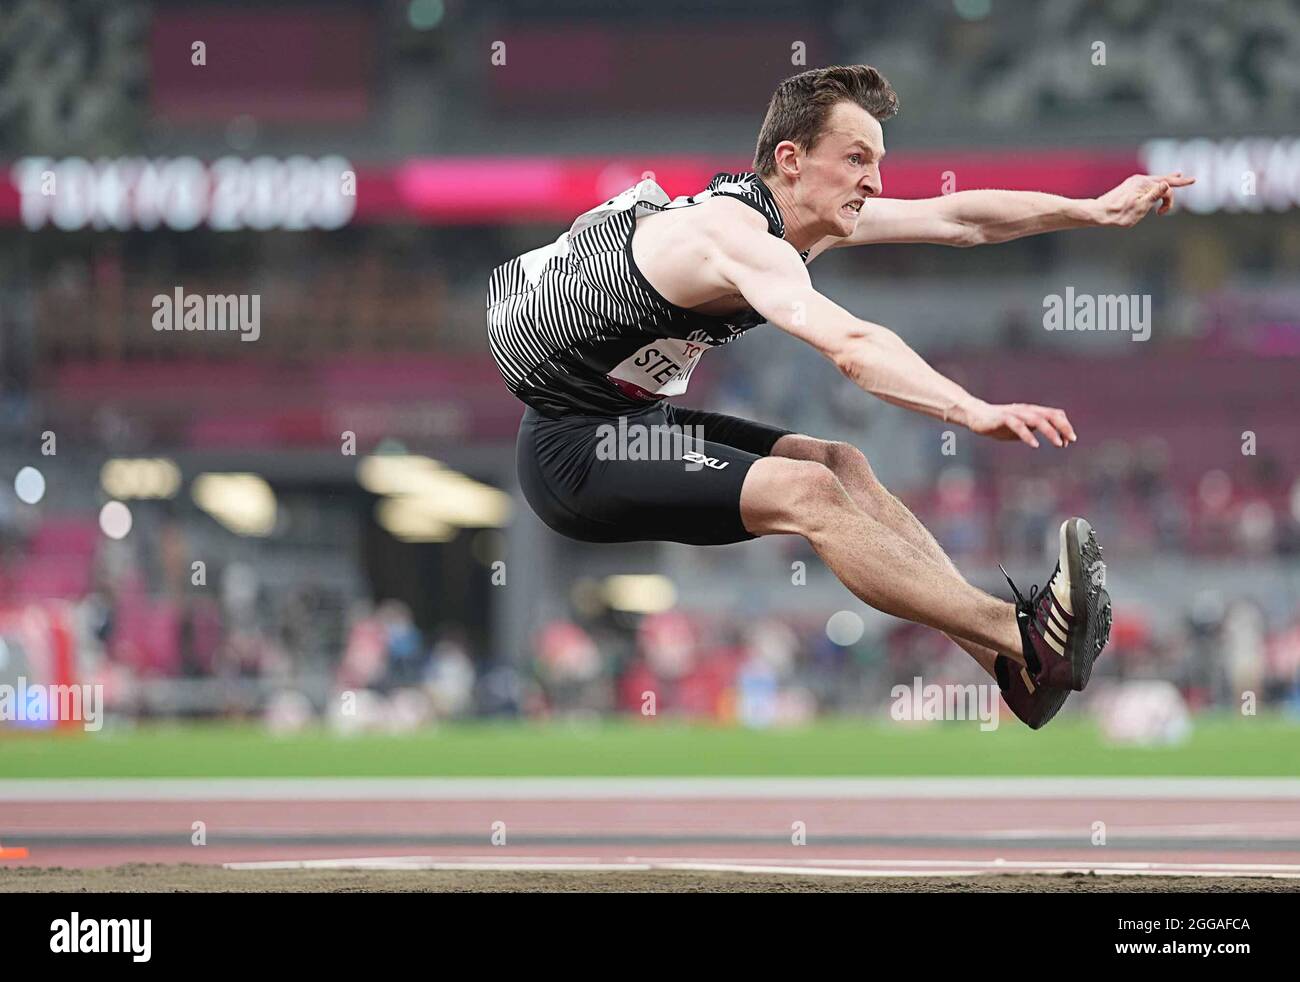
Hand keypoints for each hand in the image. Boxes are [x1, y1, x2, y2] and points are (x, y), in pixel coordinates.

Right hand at [962, 400, 1076, 448]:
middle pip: (1050, 415)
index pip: (1054, 415)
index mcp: (1032, 412)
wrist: (975, 415)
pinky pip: (1018, 426)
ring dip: (1050, 432)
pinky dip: (1028, 435)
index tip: (1069, 441)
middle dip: (1063, 427)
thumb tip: (1050, 438)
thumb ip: (1033, 431)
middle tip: (1072, 440)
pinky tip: (1035, 445)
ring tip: (1058, 444)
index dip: (1064, 426)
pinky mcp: (1003, 418)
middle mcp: (1026, 410)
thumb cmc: (998, 423)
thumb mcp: (1019, 429)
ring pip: (1037, 420)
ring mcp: (1015, 413)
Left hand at [1093, 173, 1195, 226]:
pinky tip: (1158, 185)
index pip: (1167, 183)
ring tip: (1176, 176)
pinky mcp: (1129, 187)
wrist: (1098, 213)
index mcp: (1143, 184)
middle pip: (1162, 180)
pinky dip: (1156, 184)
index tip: (1193, 180)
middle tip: (1189, 180)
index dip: (1181, 183)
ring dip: (1166, 182)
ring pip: (1155, 181)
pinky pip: (1148, 184)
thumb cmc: (1119, 214)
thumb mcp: (1140, 207)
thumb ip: (1154, 195)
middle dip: (1175, 182)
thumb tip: (1167, 184)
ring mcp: (1133, 183)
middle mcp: (1139, 180)